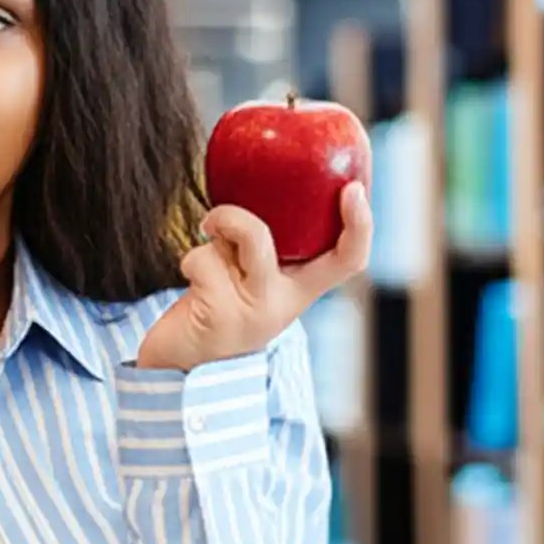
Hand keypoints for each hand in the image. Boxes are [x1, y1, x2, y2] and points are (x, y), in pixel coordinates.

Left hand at [138, 182, 371, 370]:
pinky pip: (202, 261)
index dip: (360, 225)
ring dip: (213, 231)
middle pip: (268, 241)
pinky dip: (190, 260)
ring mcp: (252, 313)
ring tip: (205, 245)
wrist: (184, 361)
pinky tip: (192, 281)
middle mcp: (282, 303)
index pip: (348, 260)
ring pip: (239, 242)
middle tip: (216, 216)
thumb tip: (259, 182)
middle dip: (236, 218)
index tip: (354, 189)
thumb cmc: (219, 304)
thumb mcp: (250, 277)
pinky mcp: (219, 316)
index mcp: (300, 290)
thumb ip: (261, 243)